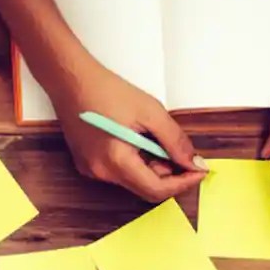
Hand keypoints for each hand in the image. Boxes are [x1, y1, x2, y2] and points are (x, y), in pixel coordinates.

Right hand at [51, 67, 205, 202]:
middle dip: (169, 175)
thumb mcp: (150, 112)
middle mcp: (102, 173)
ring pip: (133, 181)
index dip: (182, 183)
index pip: (157, 190)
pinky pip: (120, 172)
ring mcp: (92, 170)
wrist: (70, 79)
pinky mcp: (87, 163)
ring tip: (155, 140)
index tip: (199, 171)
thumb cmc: (106, 90)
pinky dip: (136, 163)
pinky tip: (138, 141)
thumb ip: (175, 141)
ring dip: (153, 168)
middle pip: (145, 189)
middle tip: (181, 153)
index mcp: (116, 162)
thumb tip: (195, 163)